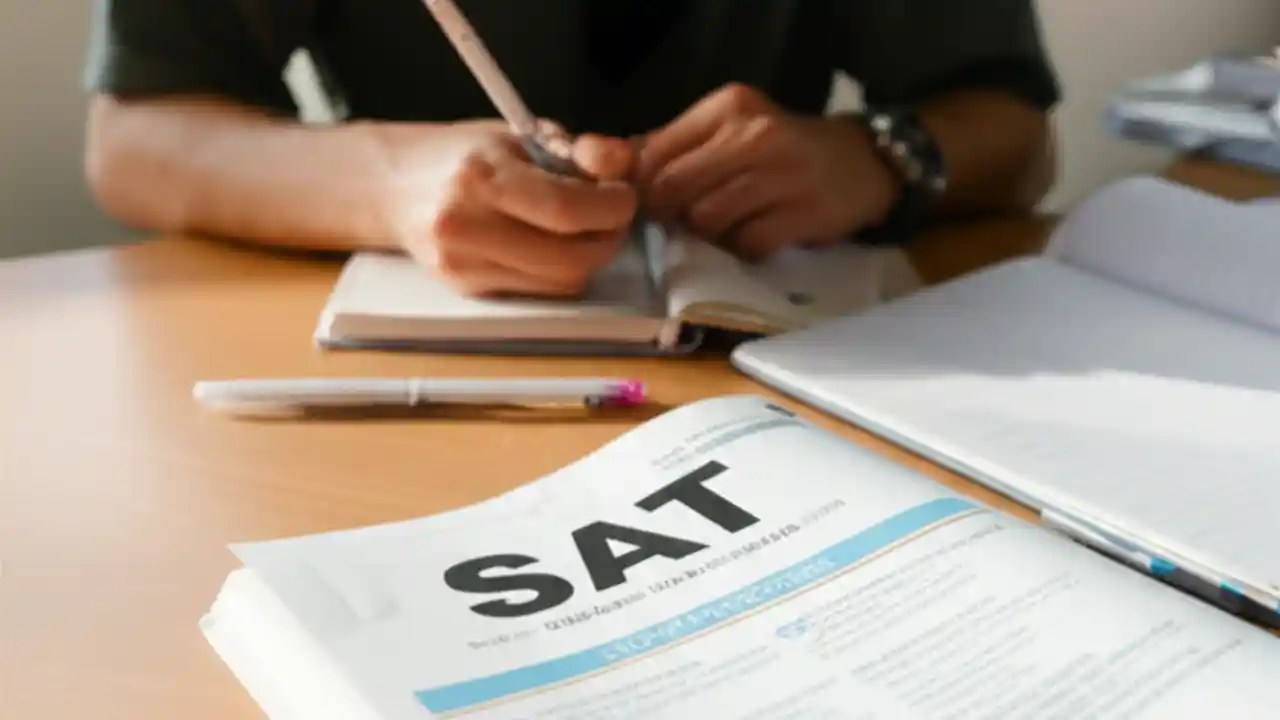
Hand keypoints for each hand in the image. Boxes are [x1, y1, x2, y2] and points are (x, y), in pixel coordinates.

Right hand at [378, 120, 637, 297]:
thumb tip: (621, 163)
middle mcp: (467, 227)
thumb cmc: (459, 155)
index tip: (624, 195)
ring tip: (586, 229)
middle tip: (614, 215)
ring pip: (562, 282)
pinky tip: (553, 244)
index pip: (566, 210)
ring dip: (589, 258)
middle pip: (571, 258)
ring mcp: (464, 265)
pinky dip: (561, 270)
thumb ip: (573, 150)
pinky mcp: (469, 289)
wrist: (391, 187)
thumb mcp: (516, 134)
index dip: (611, 207)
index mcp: (480, 177)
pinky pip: (540, 291)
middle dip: (609, 238)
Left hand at [636, 84, 900, 261]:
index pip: (654, 152)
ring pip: (707, 220)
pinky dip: (743, 250)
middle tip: (683, 222)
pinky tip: (756, 238)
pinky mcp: (803, 213)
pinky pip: (746, 245)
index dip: (641, 187)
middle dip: (670, 214)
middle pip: (673, 189)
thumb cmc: (782, 151)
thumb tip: (616, 168)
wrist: (861, 164)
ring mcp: (782, 174)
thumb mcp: (731, 130)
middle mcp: (755, 134)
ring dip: (708, 235)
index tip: (650, 203)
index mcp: (728, 107)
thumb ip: (675, 146)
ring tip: (727, 227)